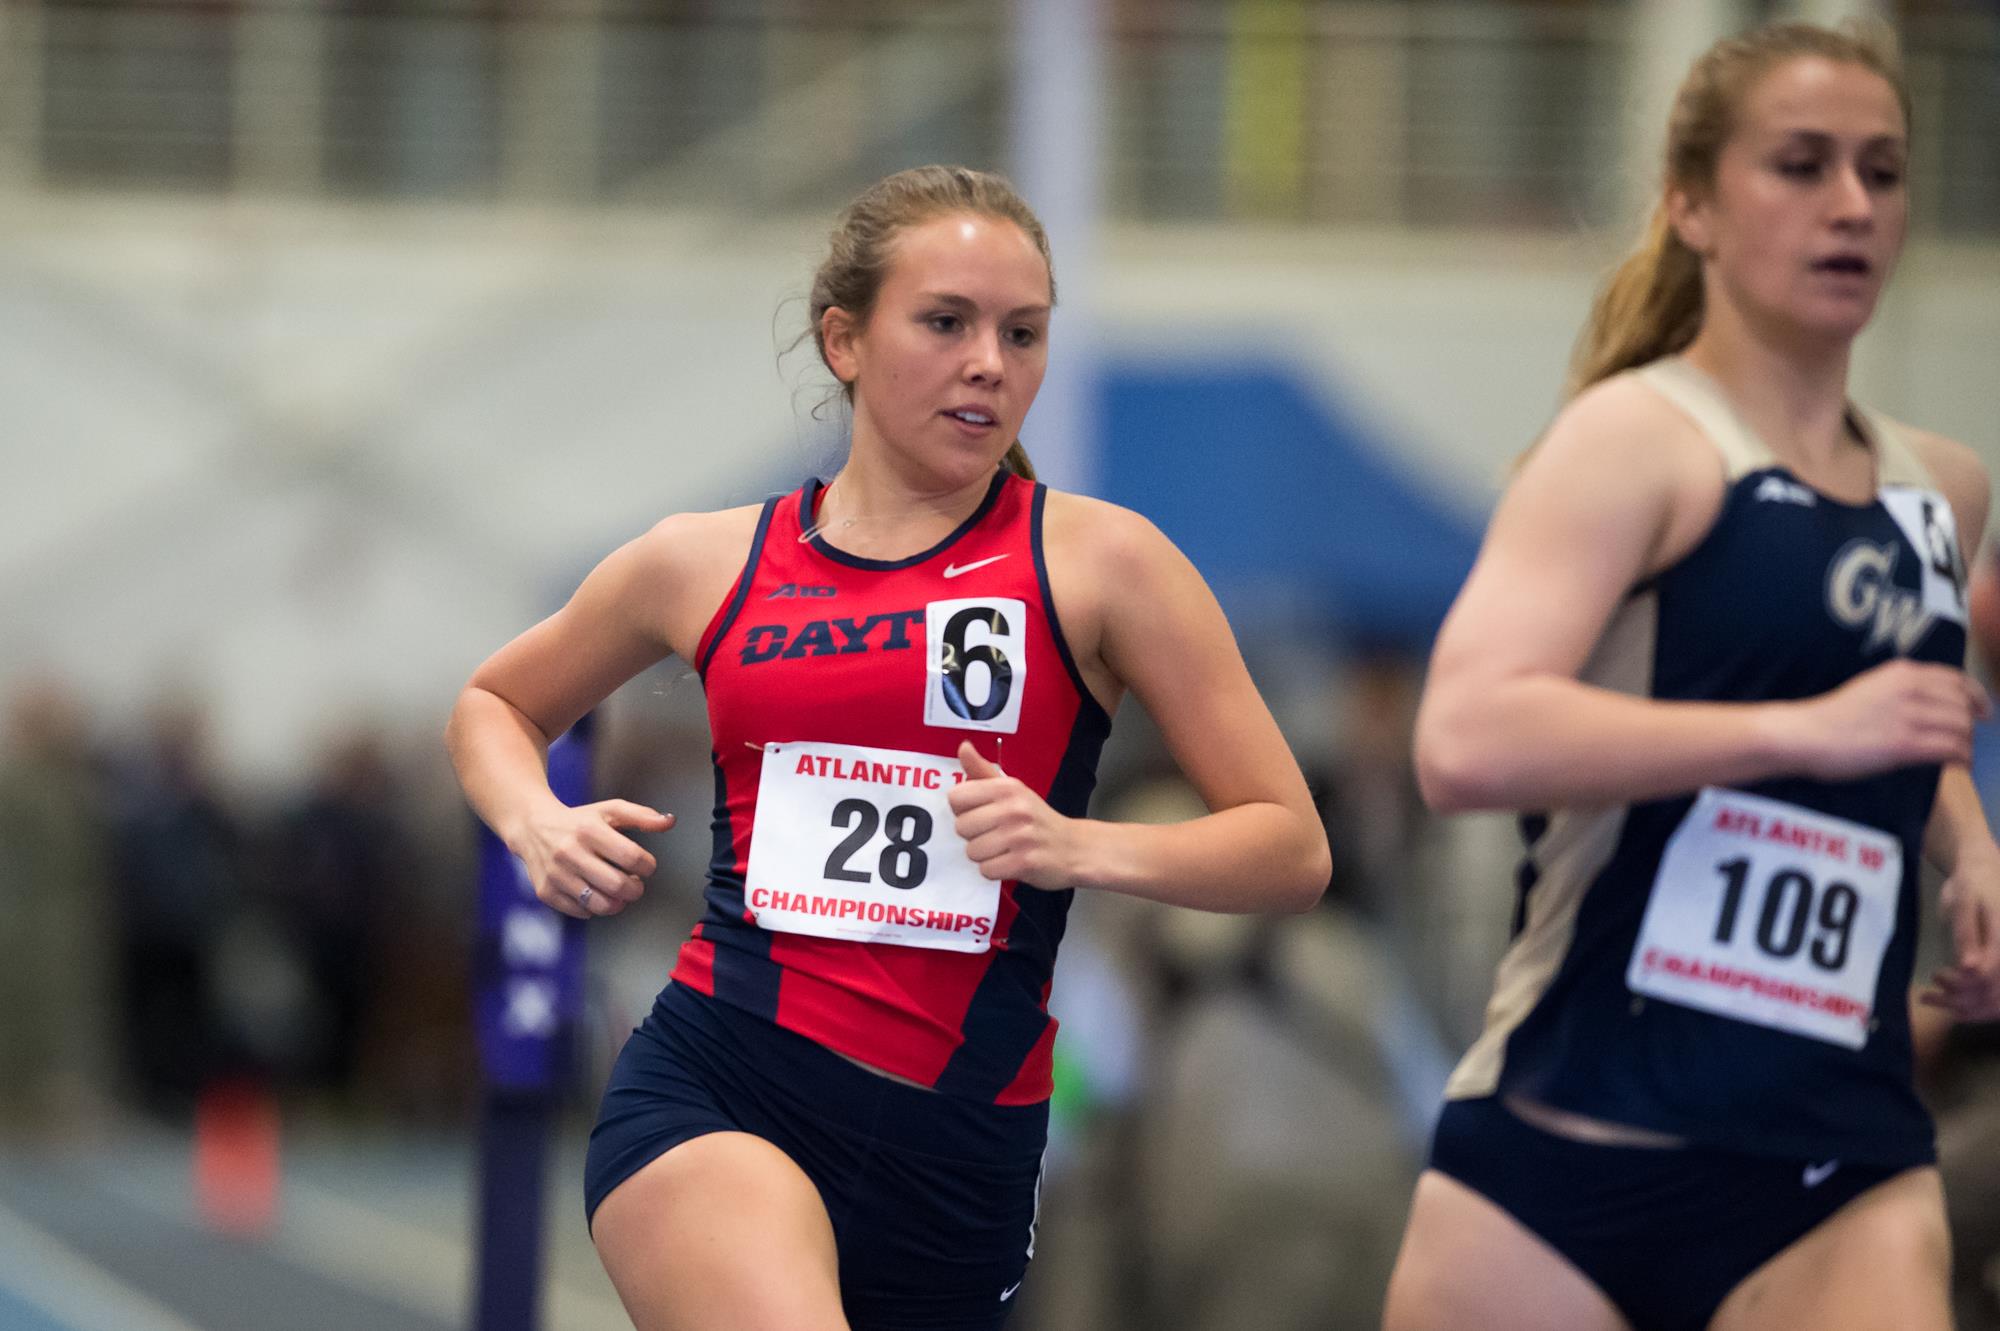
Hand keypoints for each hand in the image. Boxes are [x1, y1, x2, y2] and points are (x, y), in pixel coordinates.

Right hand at [514, 799, 673, 918]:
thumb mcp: (610, 810)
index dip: (647, 866)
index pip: (631, 857)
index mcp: (589, 830)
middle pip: (617, 885)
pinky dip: (594, 908)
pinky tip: (596, 893)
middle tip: (635, 884)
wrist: (532, 827)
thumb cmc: (579, 820)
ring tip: (619, 893)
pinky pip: (580, 912)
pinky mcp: (546, 892)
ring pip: (599, 904)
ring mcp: (556, 874)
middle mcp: (569, 852)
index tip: (646, 866)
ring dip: (618, 903)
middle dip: (635, 890)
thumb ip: (642, 816)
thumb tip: (669, 821)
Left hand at [947, 741, 1078, 886]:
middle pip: (961, 827)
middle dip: (974, 835)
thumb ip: (982, 771)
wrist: (1074, 847)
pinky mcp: (1024, 862)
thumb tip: (963, 747)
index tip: (981, 813)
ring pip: (972, 851)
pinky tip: (1010, 862)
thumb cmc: (1036, 818)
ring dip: (984, 855)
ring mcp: (1019, 836)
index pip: (956, 798)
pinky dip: (995, 870)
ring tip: (1004, 849)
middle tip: (996, 834)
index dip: (963, 810)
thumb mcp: (1012, 789)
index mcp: (1007, 787)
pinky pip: (987, 870)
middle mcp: (1013, 808)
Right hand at [1789, 660, 1988, 780]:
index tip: (1983, 711)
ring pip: (1961, 727)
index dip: (1977, 696)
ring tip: (1960, 755)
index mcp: (1902, 673)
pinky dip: (1961, 758)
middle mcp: (1910, 689)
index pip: (1956, 679)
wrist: (1805, 735)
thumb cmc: (1832, 717)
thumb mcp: (1871, 688)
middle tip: (1968, 739)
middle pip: (1963, 705)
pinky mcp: (1905, 744)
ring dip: (1966, 743)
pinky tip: (1958, 766)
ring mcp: (1908, 716)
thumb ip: (1902, 689)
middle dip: (1971, 724)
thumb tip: (1934, 704)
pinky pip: (1951, 749)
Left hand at [1922, 850, 1999, 1021]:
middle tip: (1927, 994)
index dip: (1963, 982)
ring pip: (1995, 998)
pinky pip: (1996, 996)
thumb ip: (1966, 934)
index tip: (1937, 976)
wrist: (1984, 873)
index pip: (1989, 973)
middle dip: (1959, 997)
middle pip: (1992, 990)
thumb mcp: (1963, 903)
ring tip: (1931, 1000)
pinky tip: (1952, 1008)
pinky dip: (1975, 1006)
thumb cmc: (1971, 885)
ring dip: (1965, 1006)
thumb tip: (1968, 968)